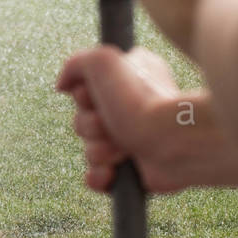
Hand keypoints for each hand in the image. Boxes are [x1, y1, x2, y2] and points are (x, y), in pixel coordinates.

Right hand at [55, 46, 188, 193]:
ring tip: (122, 149)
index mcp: (127, 77)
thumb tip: (62, 86)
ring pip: (90, 149)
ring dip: (99, 151)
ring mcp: (132, 140)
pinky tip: (112, 172)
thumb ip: (74, 65)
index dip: (82, 94)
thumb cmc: (142, 99)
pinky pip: (99, 176)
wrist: (175, 143)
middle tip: (109, 123)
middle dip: (90, 126)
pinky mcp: (134, 171)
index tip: (92, 95)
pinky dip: (100, 176)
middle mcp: (129, 107)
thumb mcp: (101, 61)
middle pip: (82, 120)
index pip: (83, 88)